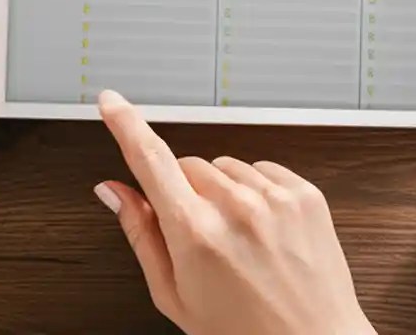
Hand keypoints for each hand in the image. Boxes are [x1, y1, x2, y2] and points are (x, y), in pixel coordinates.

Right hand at [94, 90, 374, 334]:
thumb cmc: (242, 331)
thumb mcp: (175, 295)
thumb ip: (140, 235)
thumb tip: (113, 191)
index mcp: (195, 234)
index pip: (150, 160)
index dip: (125, 124)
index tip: (111, 102)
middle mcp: (236, 208)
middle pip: (188, 166)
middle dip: (184, 192)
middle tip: (200, 237)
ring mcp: (274, 198)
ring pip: (225, 167)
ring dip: (222, 192)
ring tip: (238, 240)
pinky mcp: (304, 194)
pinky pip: (262, 169)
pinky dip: (256, 191)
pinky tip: (261, 229)